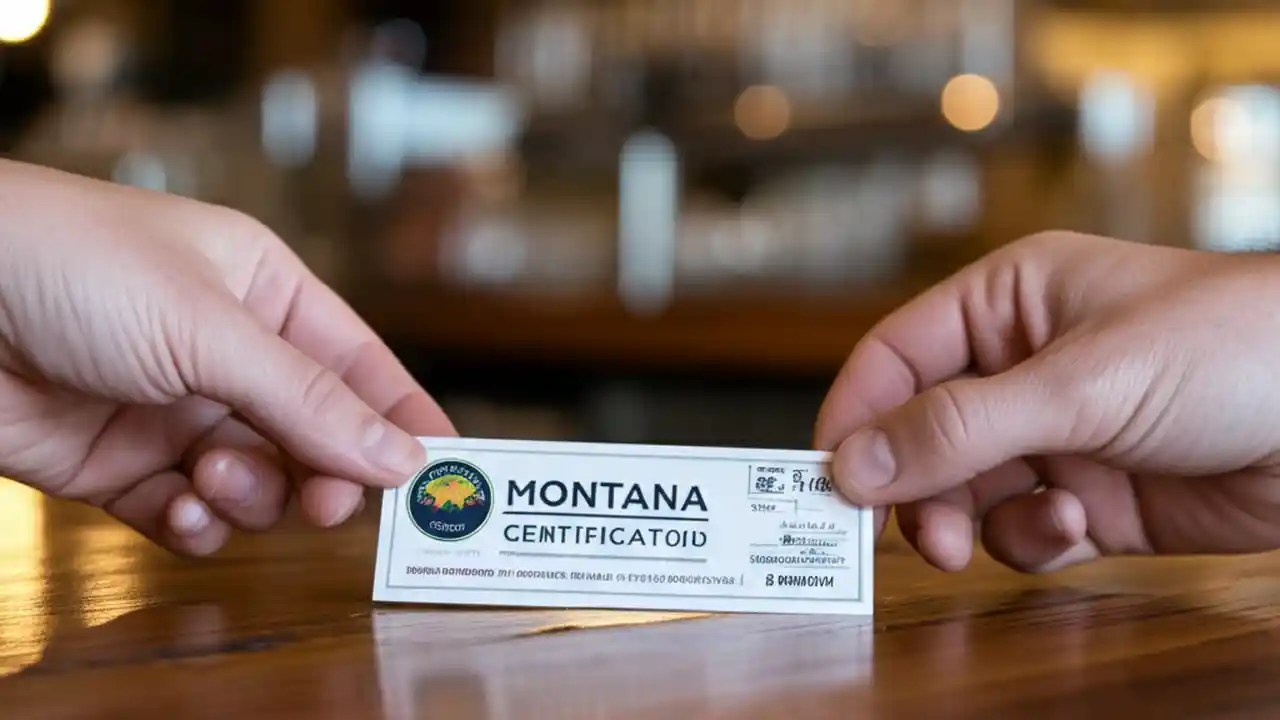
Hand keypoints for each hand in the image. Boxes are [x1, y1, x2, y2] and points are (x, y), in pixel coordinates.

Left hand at [0, 160, 454, 555]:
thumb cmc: (72, 267)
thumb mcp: (209, 328)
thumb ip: (310, 400)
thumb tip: (404, 457)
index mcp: (263, 294)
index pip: (360, 364)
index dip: (405, 416)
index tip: (448, 474)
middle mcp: (228, 355)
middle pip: (316, 436)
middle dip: (324, 472)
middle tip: (328, 503)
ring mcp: (175, 412)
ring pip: (258, 482)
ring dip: (248, 492)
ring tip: (208, 473)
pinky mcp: (122, 466)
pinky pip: (190, 515)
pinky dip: (193, 523)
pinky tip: (175, 506)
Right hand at [815, 232, 1279, 572]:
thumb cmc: (1234, 348)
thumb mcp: (1077, 383)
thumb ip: (956, 427)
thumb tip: (851, 462)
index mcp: (1008, 304)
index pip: (896, 357)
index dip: (855, 416)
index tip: (825, 477)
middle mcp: (1021, 369)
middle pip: (919, 436)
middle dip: (913, 487)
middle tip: (910, 533)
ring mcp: (1055, 436)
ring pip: (963, 493)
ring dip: (969, 521)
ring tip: (991, 535)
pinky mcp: (1091, 498)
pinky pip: (1020, 528)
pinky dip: (1031, 539)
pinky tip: (1073, 527)